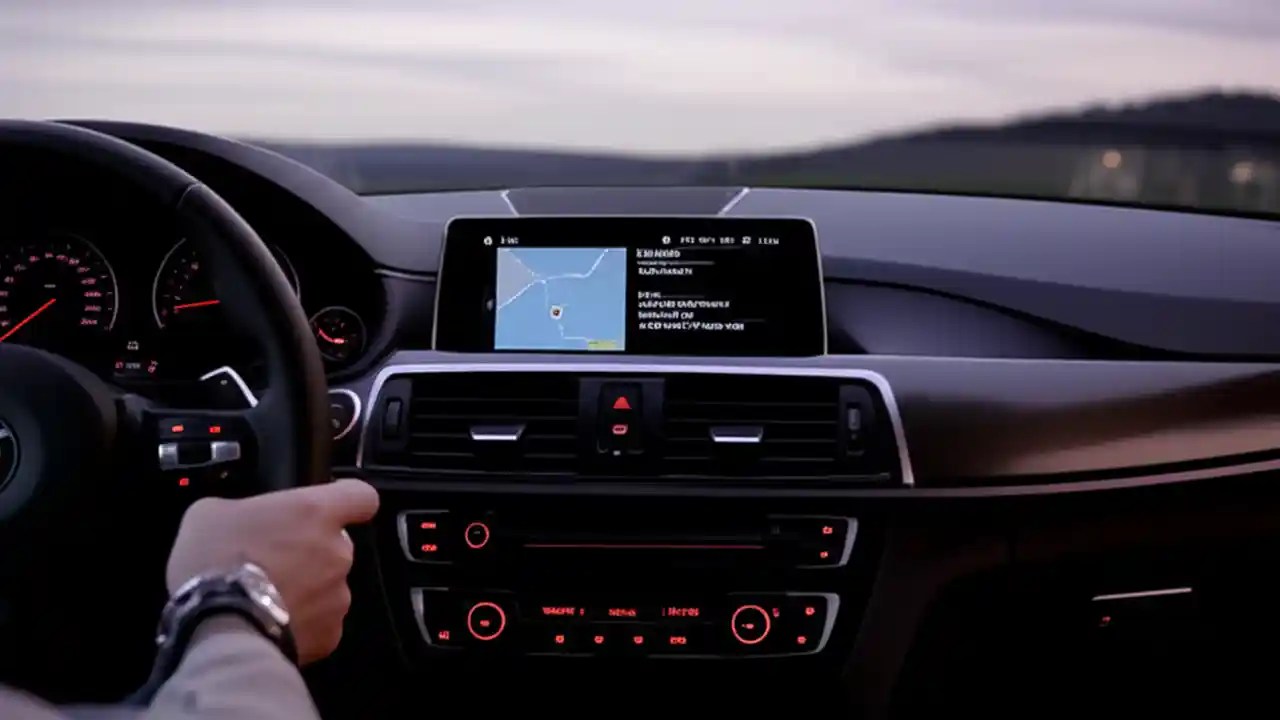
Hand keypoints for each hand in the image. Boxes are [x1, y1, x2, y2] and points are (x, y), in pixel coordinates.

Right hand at [166, 479, 379, 664]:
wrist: (220, 628)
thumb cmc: (213, 560)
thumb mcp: (211, 513)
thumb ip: (243, 510)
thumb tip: (244, 520)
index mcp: (316, 512)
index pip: (361, 496)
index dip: (349, 501)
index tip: (332, 509)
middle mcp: (338, 551)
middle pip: (337, 546)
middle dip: (312, 554)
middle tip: (274, 565)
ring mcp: (339, 595)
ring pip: (329, 587)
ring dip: (307, 591)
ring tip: (267, 602)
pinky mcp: (331, 634)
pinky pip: (321, 624)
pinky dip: (302, 626)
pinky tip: (272, 627)